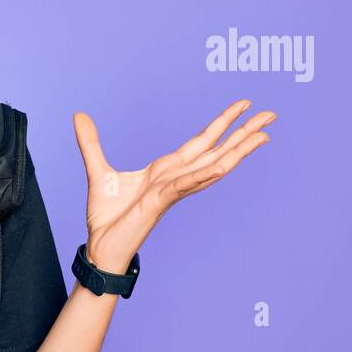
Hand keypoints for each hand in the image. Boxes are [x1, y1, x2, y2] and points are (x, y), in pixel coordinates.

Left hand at [72, 99, 274, 273]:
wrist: (100, 246)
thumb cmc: (107, 216)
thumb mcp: (97, 170)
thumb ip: (91, 142)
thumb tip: (79, 115)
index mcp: (166, 169)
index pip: (201, 142)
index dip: (222, 123)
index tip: (243, 105)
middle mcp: (176, 178)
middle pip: (217, 150)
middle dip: (243, 132)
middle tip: (271, 114)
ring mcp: (172, 190)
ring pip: (212, 166)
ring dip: (238, 151)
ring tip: (263, 135)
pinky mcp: (161, 201)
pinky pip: (186, 184)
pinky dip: (205, 173)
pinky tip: (225, 163)